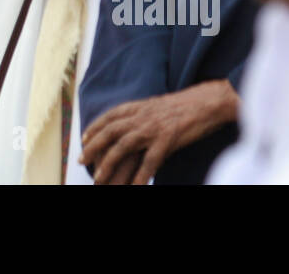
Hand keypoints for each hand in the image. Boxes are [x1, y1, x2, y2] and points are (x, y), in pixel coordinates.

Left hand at [79, 80, 237, 184]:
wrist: (207, 101)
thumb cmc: (184, 106)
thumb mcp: (156, 106)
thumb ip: (141, 115)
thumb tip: (129, 125)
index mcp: (138, 106)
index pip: (109, 116)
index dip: (94, 128)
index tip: (84, 139)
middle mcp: (141, 116)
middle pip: (109, 132)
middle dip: (93, 147)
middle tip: (81, 160)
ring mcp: (153, 128)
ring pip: (123, 147)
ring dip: (108, 164)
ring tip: (98, 179)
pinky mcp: (167, 140)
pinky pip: (149, 162)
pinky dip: (140, 176)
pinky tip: (134, 188)